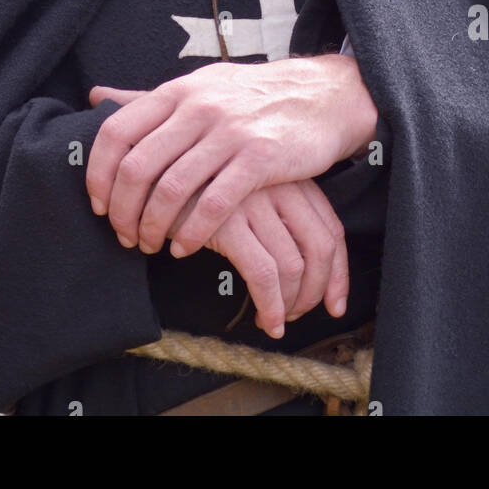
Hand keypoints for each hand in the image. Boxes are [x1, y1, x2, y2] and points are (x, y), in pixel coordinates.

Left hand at [87, 55, 377, 259]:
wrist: (320, 95)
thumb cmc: (251, 96)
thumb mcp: (198, 85)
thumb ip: (148, 97)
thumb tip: (96, 96)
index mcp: (177, 91)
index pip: (117, 132)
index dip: (99, 173)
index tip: (98, 204)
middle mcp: (198, 108)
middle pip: (138, 167)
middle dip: (122, 210)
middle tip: (123, 235)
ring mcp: (229, 133)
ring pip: (171, 189)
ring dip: (153, 226)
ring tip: (150, 245)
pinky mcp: (259, 159)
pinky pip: (214, 204)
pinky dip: (192, 232)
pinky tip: (184, 247)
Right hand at [186, 179, 349, 338]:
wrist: (150, 167)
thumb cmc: (197, 186)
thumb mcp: (245, 191)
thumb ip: (275, 212)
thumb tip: (300, 267)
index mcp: (288, 177)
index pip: (331, 229)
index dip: (338, 273)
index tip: (334, 303)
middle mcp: (278, 184)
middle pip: (321, 248)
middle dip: (316, 292)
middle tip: (298, 315)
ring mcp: (254, 201)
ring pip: (294, 266)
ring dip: (289, 304)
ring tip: (274, 320)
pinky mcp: (227, 221)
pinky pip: (263, 274)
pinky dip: (269, 304)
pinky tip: (263, 319)